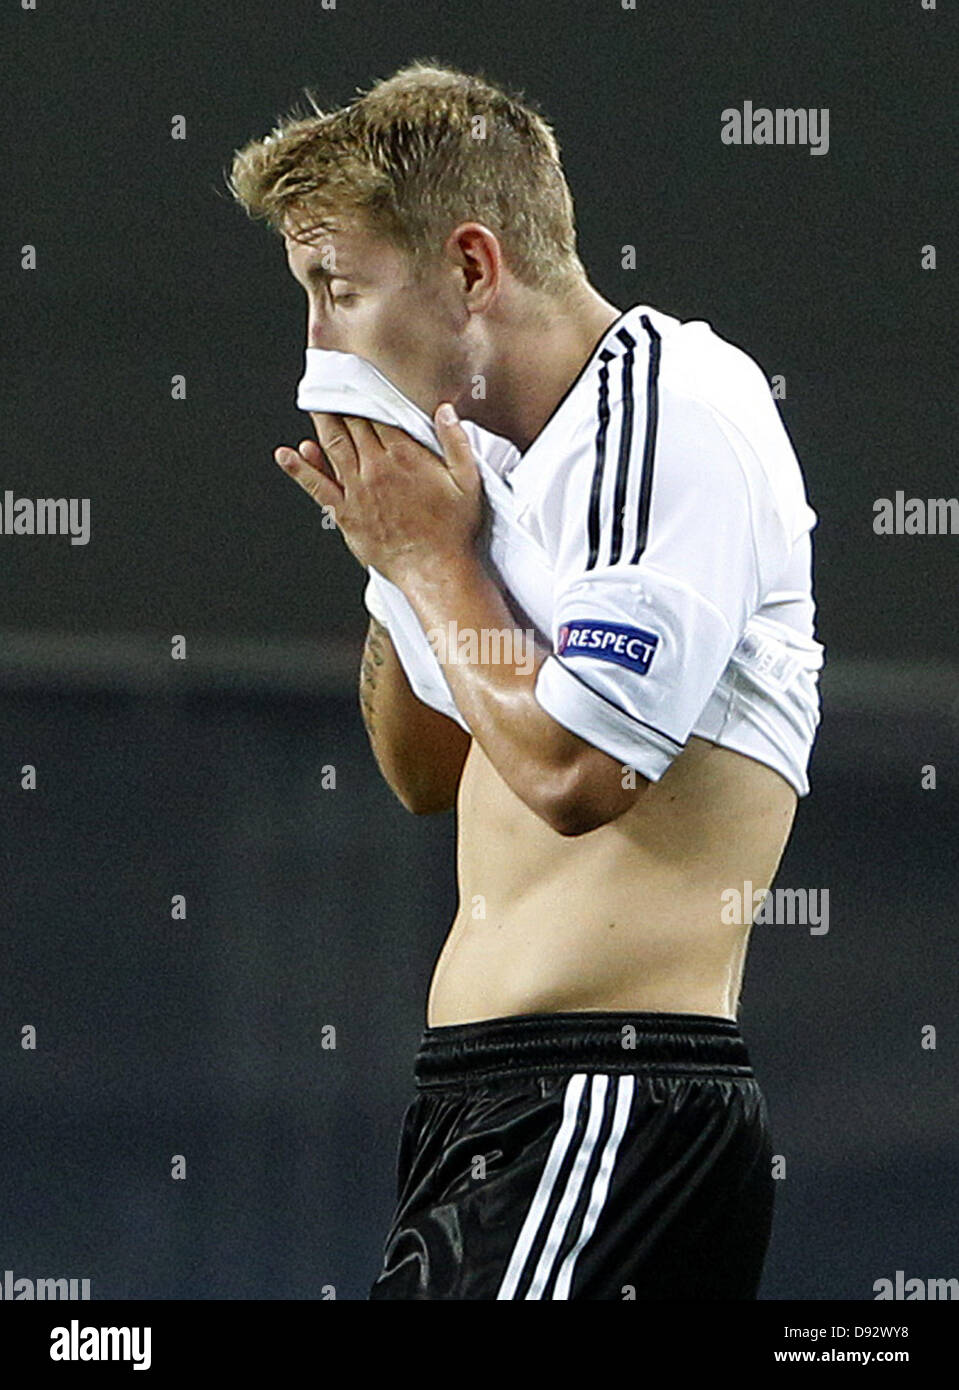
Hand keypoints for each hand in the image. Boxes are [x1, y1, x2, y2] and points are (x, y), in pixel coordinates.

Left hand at [273, 404, 483, 584]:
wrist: (434, 569)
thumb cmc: (453, 530)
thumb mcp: (469, 481)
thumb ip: (456, 442)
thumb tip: (444, 410)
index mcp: (404, 456)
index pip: (378, 415)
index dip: (366, 395)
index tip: (358, 381)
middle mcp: (375, 468)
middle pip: (352, 426)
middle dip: (342, 403)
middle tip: (331, 386)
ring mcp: (356, 490)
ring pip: (332, 446)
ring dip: (321, 423)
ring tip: (314, 405)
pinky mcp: (344, 512)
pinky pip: (316, 486)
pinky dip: (299, 469)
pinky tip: (287, 455)